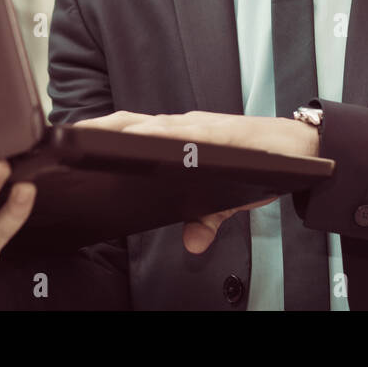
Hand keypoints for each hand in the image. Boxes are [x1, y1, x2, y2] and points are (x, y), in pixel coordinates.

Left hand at [75, 110, 318, 253]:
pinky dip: (163, 135)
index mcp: (181, 138)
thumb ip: (207, 218)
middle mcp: (186, 127)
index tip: (71, 143)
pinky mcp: (219, 132)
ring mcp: (200, 127)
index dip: (102, 134)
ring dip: (120, 129)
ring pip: (151, 123)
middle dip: (98, 128)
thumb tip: (193, 243)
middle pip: (131, 123)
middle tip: (65, 138)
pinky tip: (146, 140)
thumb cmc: (262, 163)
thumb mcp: (228, 199)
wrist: (303, 146)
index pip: (133, 132)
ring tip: (90, 137)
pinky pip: (185, 132)